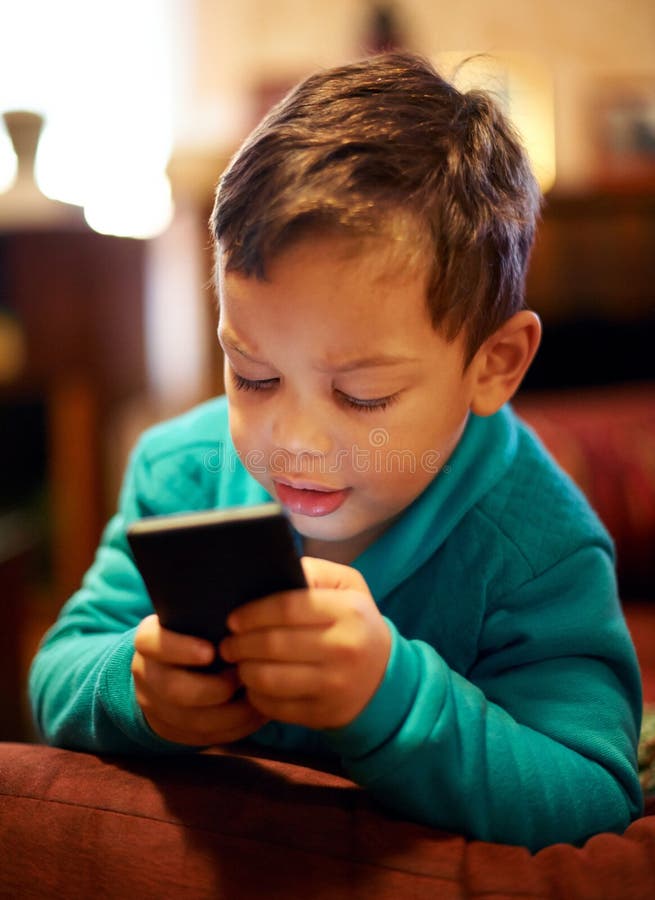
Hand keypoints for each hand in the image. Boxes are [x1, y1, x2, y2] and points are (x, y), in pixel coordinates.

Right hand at [132, 615, 268, 744]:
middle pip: (173, 689)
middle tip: (241, 677)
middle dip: (213, 688)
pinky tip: (256, 715)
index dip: (181, 649)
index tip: (211, 651)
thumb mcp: (192, 621)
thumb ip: (209, 618)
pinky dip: (235, 728)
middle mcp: (146, 674)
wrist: (167, 668)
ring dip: (231, 713)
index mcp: (148, 641)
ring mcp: (155, 706)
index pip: (154, 643)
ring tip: (258, 699)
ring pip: (191, 720)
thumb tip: (247, 618)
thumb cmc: (193, 635)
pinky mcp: (171, 732)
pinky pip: (204, 737)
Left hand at [219, 557, 390, 729]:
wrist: (385, 677)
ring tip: (238, 662)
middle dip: (240, 644)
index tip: (233, 619)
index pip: (287, 608)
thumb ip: (314, 572)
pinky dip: (256, 695)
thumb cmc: (355, 624)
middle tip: (227, 643)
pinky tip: (254, 684)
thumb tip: (274, 570)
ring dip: (244, 670)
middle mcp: (343, 648)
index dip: (253, 613)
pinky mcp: (324, 713)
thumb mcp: (348, 587)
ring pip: (269, 678)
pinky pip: (275, 706)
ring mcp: (334, 685)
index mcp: (348, 611)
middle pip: (273, 644)